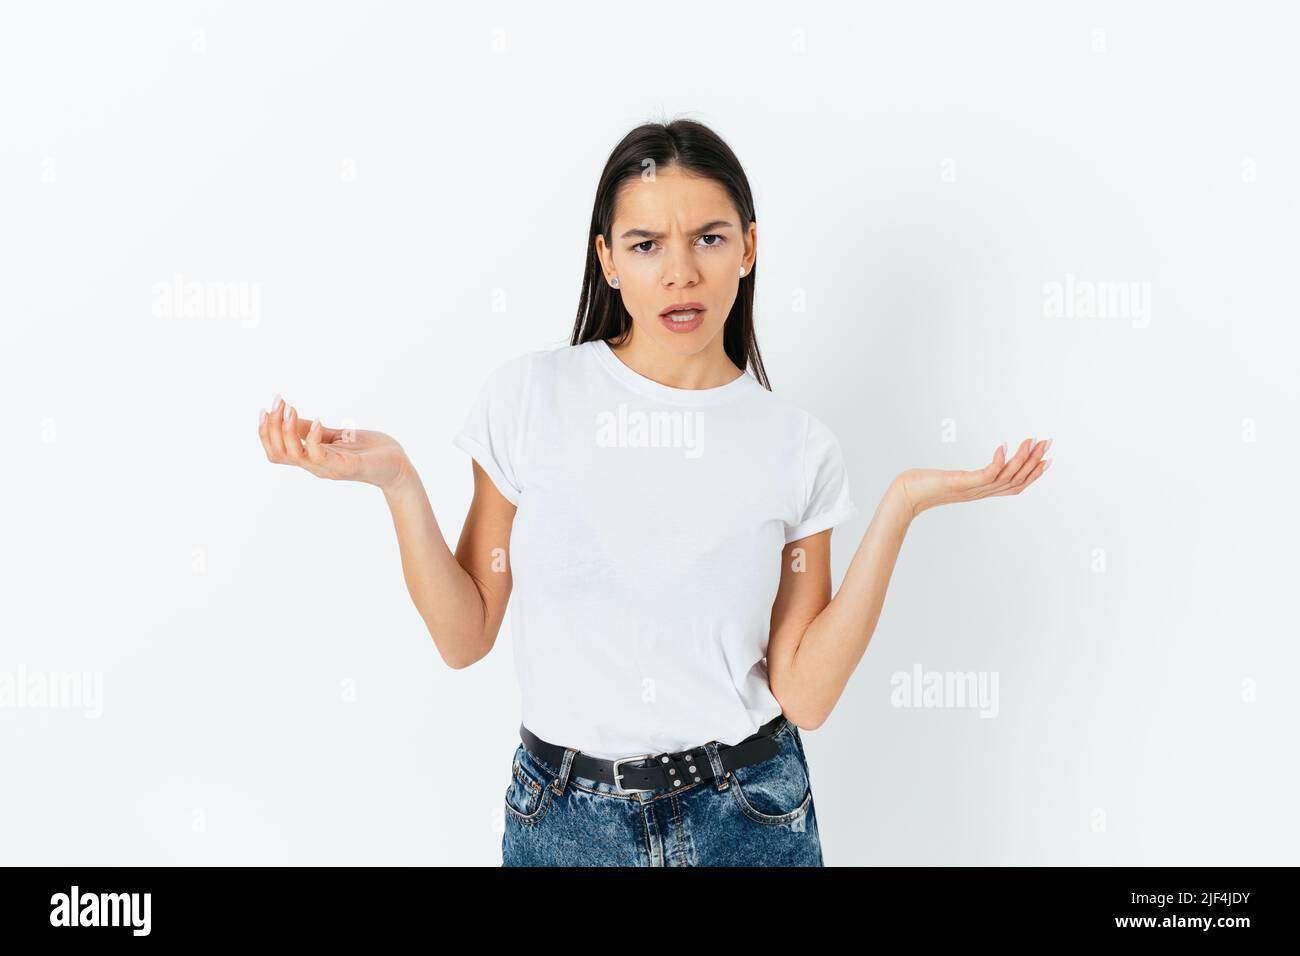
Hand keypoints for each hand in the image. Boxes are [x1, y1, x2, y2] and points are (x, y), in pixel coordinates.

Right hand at [258, 394, 411, 490]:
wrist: (399, 466)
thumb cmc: (371, 451)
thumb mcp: (337, 436)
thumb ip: (315, 431)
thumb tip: (291, 418)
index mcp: (312, 459)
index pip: (276, 452)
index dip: (265, 432)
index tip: (267, 407)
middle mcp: (316, 466)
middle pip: (278, 453)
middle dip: (271, 427)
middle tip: (279, 402)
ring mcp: (329, 468)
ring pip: (294, 455)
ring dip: (287, 430)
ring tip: (291, 409)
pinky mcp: (346, 467)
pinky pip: (319, 456)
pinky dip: (313, 437)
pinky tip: (319, 420)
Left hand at [896, 438, 1051, 517]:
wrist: (905, 495)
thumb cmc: (923, 486)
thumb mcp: (951, 480)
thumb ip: (965, 477)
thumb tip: (969, 472)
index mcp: (981, 492)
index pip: (1015, 486)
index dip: (1033, 474)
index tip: (1047, 459)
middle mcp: (981, 492)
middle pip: (1016, 479)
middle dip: (1035, 462)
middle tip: (1048, 443)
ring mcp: (973, 489)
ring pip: (1006, 476)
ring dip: (1022, 458)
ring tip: (1032, 441)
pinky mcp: (962, 483)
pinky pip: (986, 474)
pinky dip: (998, 461)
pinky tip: (1003, 446)